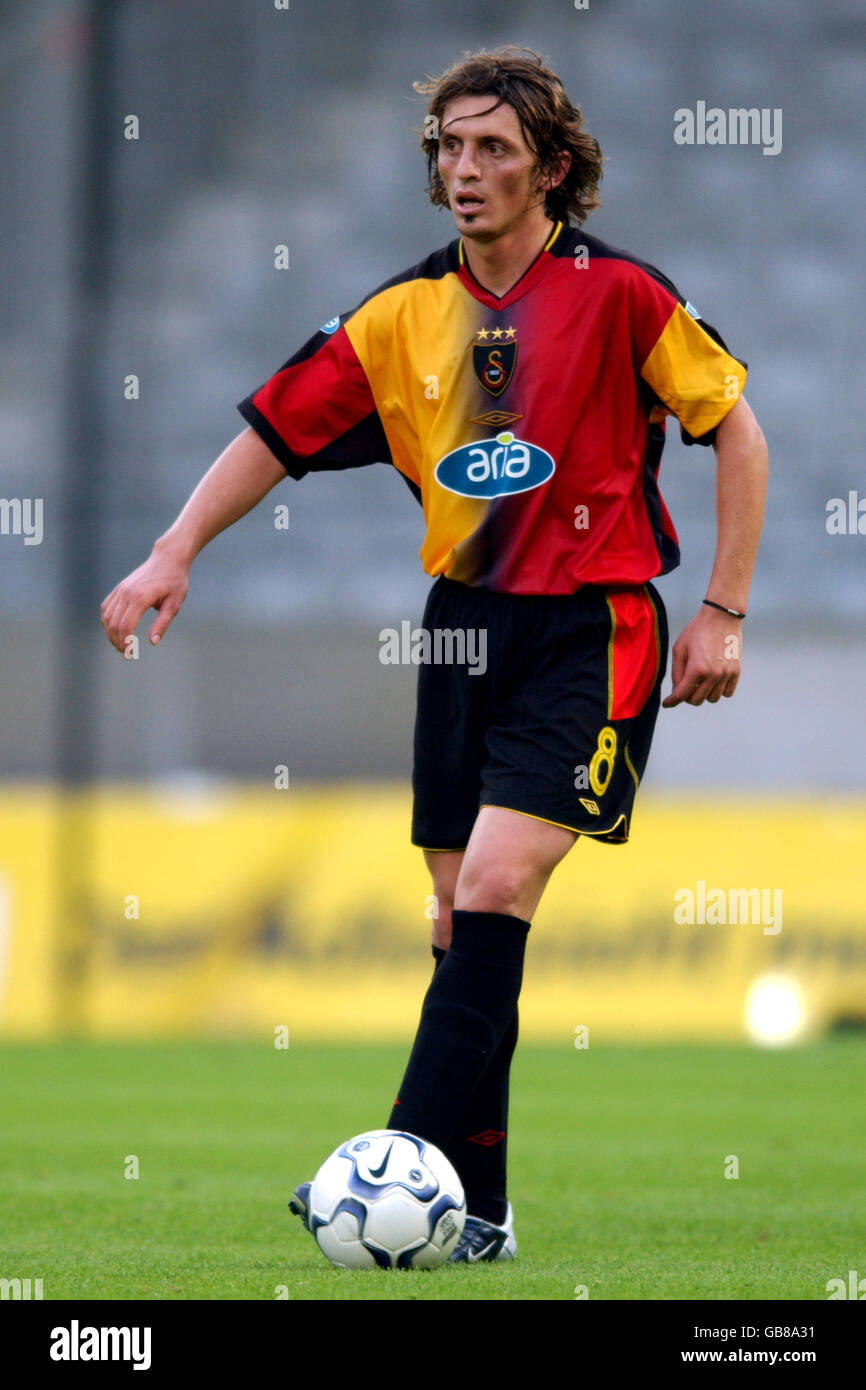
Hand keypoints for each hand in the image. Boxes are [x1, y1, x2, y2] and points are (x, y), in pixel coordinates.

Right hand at [100, 541, 189, 655]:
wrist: (167, 559)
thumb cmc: (174, 582)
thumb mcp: (174, 604)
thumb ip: (162, 623)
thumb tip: (152, 642)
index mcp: (140, 597)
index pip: (126, 625)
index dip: (126, 642)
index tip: (130, 654)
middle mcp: (126, 593)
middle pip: (114, 623)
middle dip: (118, 641)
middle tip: (127, 654)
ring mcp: (120, 590)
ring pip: (107, 617)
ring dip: (110, 633)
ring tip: (121, 645)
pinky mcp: (119, 588)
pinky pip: (106, 607)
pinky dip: (107, 621)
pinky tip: (115, 630)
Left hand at [662, 606, 741, 706]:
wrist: (722, 617)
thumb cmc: (697, 631)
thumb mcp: (680, 649)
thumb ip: (676, 672)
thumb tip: (677, 691)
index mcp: (696, 669)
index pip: (682, 695)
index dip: (671, 702)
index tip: (667, 704)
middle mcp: (713, 675)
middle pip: (697, 700)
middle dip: (687, 697)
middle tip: (684, 688)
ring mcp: (727, 674)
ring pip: (712, 699)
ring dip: (704, 694)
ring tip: (700, 682)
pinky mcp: (736, 671)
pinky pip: (727, 693)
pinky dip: (719, 691)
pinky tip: (713, 681)